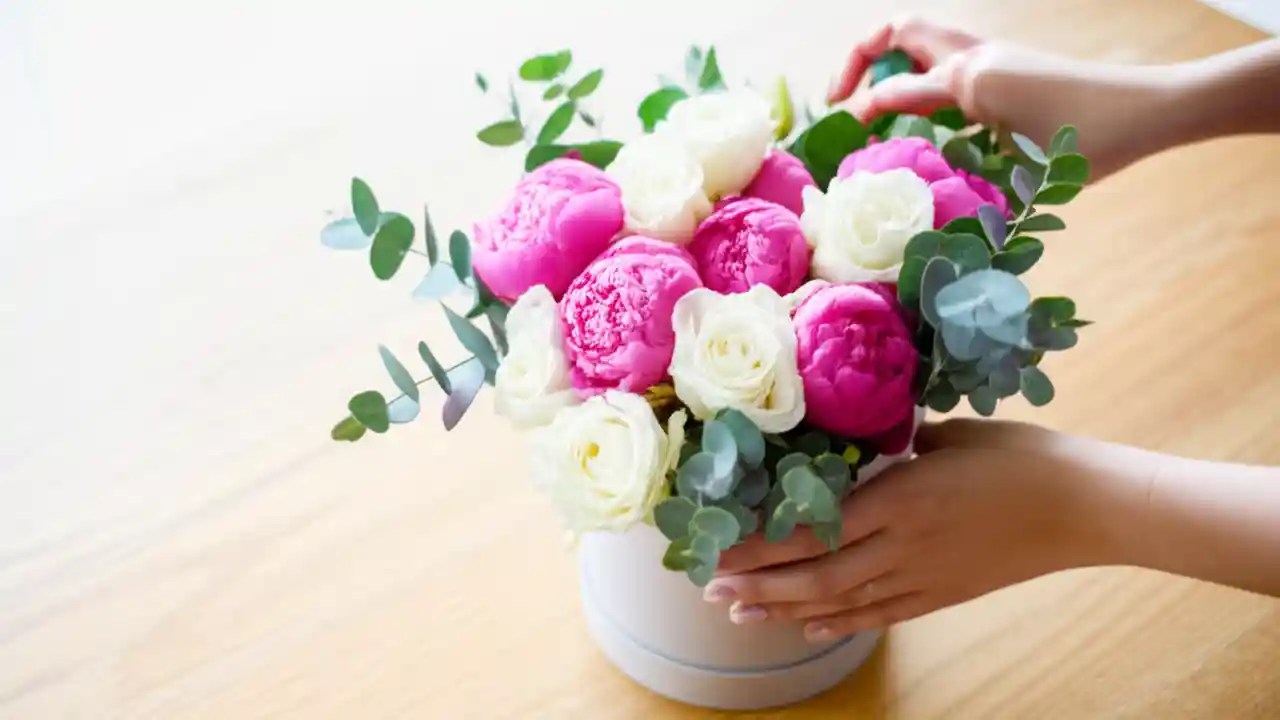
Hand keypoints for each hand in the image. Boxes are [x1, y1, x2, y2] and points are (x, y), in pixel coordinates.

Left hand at [706, 420, 1144, 641]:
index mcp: (900, 497)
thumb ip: (895, 445)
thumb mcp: (949, 434)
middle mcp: (902, 545)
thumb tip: (856, 443)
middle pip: (814, 574)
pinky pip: (879, 615)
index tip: (719, 546)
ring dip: (784, 609)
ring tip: (740, 614)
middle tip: (711, 588)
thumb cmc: (1019, 458)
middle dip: (757, 583)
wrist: (1084, 507)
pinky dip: (837, 621)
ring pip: (839, 601)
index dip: (760, 543)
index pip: (812, 528)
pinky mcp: (942, 595)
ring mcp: (922, 577)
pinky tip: (806, 625)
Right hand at [827, 17, 1187, 179]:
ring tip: (876, 103)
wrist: (1151, 109)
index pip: (893, 91)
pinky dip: (922, 71)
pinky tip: (926, 115)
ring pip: (923, 34)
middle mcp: (975, 57)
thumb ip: (961, 174)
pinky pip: (948, 54)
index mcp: (969, 79)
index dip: (859, 114)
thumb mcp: (1017, 170)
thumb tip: (922, 201)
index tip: (840, 141)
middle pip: (898, 31)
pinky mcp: (1009, 63)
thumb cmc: (1089, 143)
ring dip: (891, 59)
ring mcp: (993, 54)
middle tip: (841, 97)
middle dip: (859, 58)